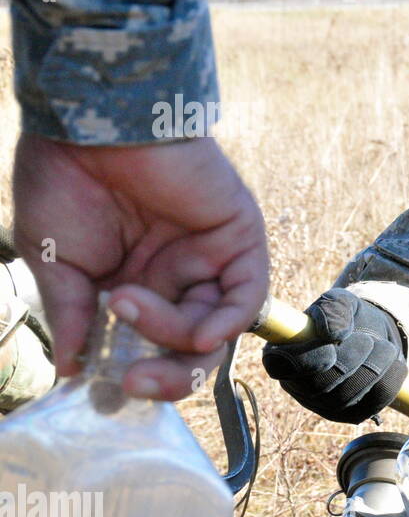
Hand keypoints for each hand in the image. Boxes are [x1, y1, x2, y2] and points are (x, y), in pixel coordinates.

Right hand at [11, 133, 268, 399]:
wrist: (89, 121)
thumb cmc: (63, 178)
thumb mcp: (55, 261)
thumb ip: (72, 315)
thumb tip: (72, 370)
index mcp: (134, 283)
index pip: (149, 348)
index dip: (134, 376)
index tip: (107, 395)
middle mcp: (176, 276)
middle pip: (188, 350)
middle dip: (164, 377)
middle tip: (131, 383)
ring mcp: (209, 259)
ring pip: (212, 330)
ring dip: (173, 336)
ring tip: (126, 303)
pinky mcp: (238, 238)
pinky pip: (246, 298)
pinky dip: (222, 324)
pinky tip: (195, 332)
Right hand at [262, 289, 406, 422]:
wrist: (373, 334)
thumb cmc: (347, 318)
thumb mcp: (341, 301)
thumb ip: (333, 308)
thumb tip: (332, 333)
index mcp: (282, 354)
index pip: (279, 366)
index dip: (305, 360)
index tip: (331, 348)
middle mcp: (297, 385)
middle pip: (318, 386)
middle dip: (350, 361)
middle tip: (366, 340)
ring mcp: (323, 405)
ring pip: (347, 397)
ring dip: (373, 367)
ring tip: (381, 346)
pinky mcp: (350, 415)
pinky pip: (373, 403)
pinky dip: (388, 379)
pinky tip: (391, 361)